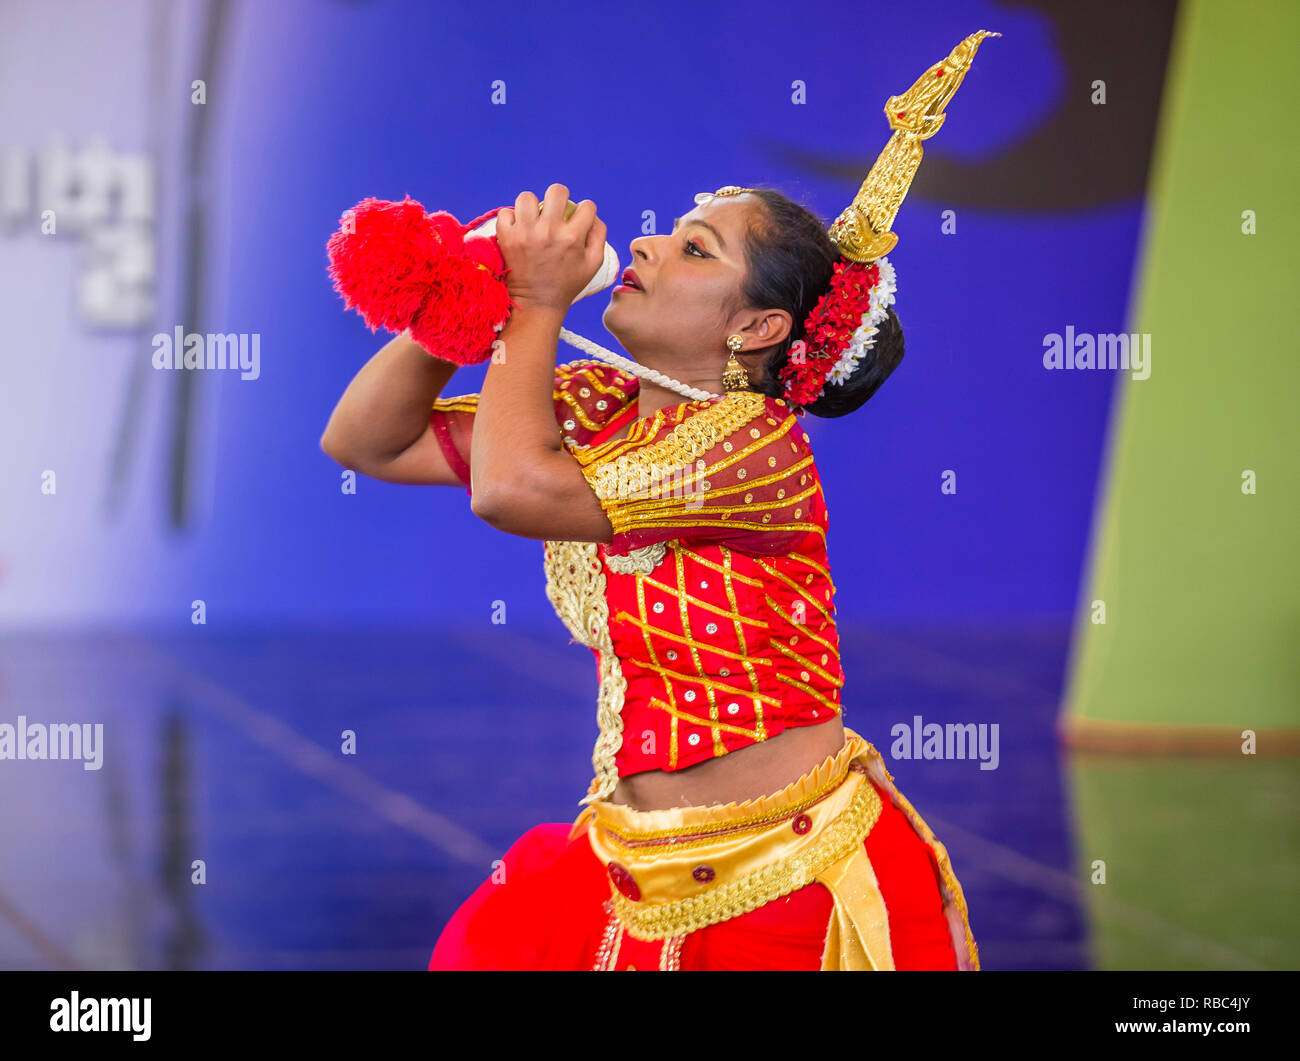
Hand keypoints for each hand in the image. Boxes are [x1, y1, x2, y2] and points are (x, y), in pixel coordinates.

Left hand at [495, 184, 605, 312]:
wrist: (537, 303)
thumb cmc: (567, 284)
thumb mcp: (593, 264)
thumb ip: (599, 235)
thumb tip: (592, 215)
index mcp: (572, 238)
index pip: (586, 206)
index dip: (585, 211)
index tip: (579, 220)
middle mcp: (549, 232)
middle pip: (557, 191)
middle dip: (559, 198)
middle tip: (555, 212)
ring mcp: (525, 233)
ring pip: (527, 197)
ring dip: (532, 206)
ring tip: (534, 219)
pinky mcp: (506, 238)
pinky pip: (506, 212)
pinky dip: (511, 219)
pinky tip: (519, 229)